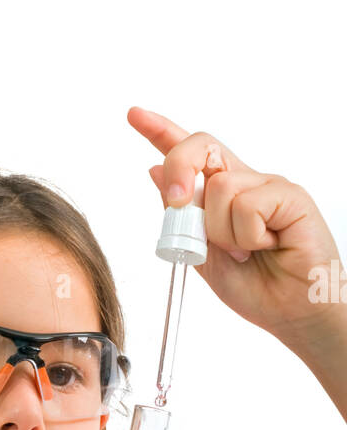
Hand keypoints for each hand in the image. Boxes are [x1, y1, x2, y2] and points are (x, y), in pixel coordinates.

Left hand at [127, 106, 345, 352]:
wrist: (294, 314)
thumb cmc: (257, 289)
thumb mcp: (202, 256)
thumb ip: (180, 217)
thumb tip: (155, 173)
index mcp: (222, 196)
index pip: (191, 155)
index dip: (161, 132)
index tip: (134, 114)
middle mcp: (245, 182)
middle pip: (201, 147)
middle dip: (179, 169)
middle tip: (179, 205)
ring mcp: (269, 186)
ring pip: (219, 188)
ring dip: (222, 232)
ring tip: (247, 252)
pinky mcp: (290, 195)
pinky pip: (247, 205)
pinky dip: (248, 237)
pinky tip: (268, 247)